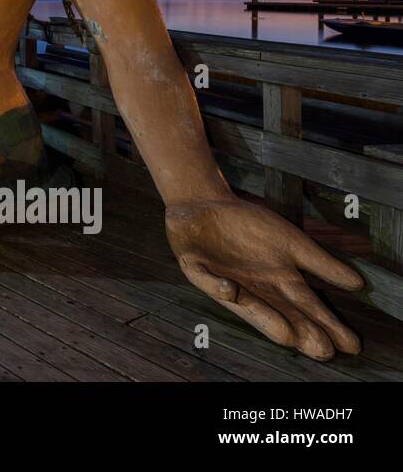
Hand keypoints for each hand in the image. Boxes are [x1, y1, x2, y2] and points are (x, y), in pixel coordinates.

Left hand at [165, 195, 364, 359]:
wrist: (207, 204)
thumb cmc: (249, 226)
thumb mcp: (291, 242)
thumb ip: (320, 263)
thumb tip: (358, 284)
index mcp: (278, 282)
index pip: (306, 307)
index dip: (325, 324)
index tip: (348, 345)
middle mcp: (254, 288)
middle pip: (280, 312)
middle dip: (300, 331)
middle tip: (321, 350)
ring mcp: (224, 280)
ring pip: (245, 303)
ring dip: (263, 317)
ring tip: (287, 335)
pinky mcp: (196, 269)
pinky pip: (206, 279)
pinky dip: (217, 286)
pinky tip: (230, 289)